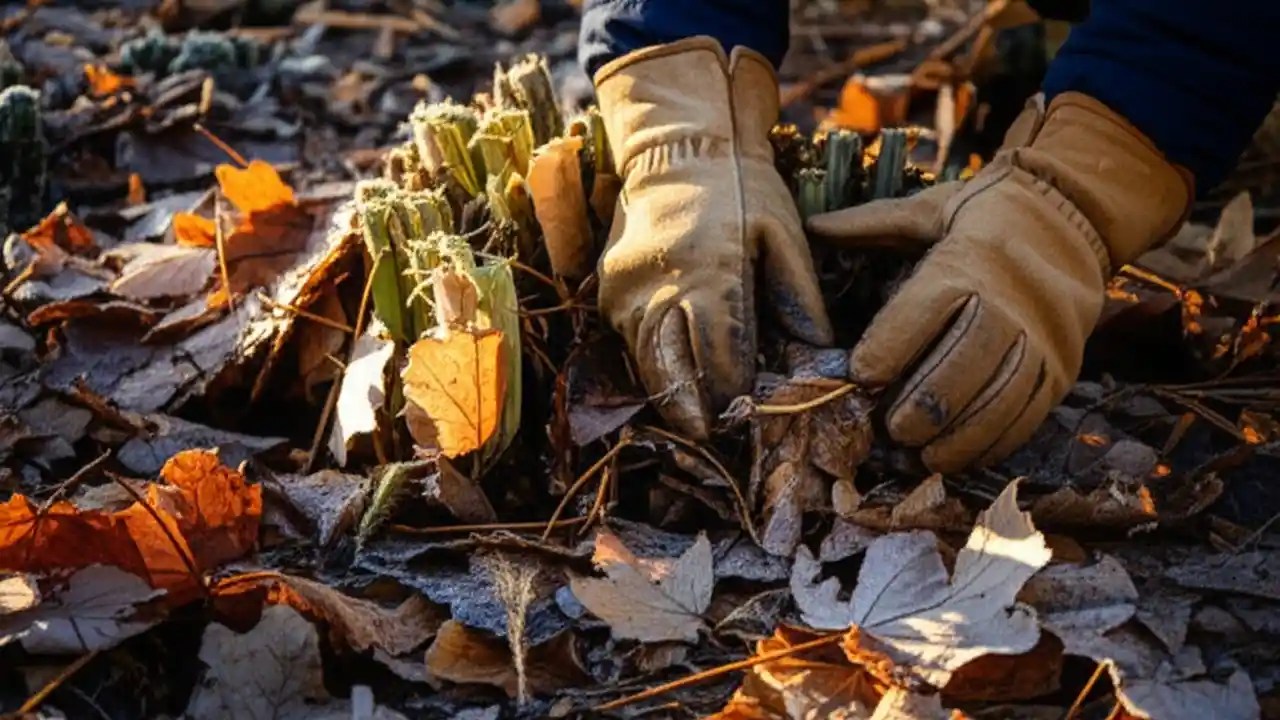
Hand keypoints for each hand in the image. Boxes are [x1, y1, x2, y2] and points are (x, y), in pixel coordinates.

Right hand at [593, 38, 831, 437]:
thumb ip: (799, 296)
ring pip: (646, 364)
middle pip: (671, 373)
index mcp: (708, 274)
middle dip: (693, 411)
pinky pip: (630, 342)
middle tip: (714, 438)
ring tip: (698, 419)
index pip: (720, 357)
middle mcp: (656, 289)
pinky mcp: (608, 293)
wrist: (674, 148)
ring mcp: (624, 293)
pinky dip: (655, 362)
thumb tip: (819, 353)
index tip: (748, 420)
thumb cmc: (740, 188)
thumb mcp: (783, 233)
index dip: (734, 396)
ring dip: (671, 392)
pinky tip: (677, 377)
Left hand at [808, 94, 1190, 471]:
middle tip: (890, 431)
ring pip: (1000, 397)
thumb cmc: (984, 218)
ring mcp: (1041, 340)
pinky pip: (1030, 414)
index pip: (926, 311)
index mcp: (967, 262)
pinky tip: (962, 456)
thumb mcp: (927, 211)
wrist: (1074, 219)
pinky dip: (994, 442)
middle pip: (965, 363)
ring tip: (923, 457)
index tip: (860, 376)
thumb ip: (870, 225)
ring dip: (960, 436)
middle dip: (924, 405)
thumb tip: (811, 225)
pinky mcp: (1062, 369)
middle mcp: (1009, 303)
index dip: (890, 347)